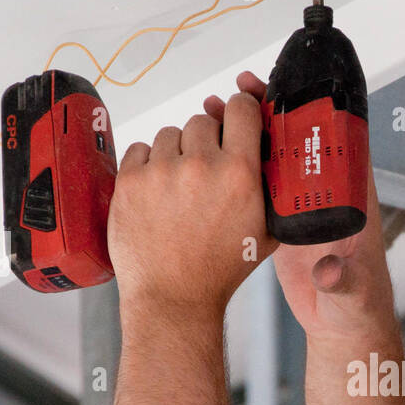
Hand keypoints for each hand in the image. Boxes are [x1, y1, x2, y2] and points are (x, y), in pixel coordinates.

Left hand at [107, 87, 276, 317]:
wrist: (174, 297)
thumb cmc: (220, 269)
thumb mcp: (266, 231)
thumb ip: (273, 188)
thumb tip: (274, 153)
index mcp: (240, 173)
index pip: (241, 107)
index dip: (239, 112)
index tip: (235, 122)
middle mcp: (201, 165)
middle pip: (203, 120)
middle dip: (205, 141)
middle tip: (204, 172)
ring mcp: (161, 171)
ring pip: (170, 134)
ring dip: (175, 153)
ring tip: (178, 188)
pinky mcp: (130, 180)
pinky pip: (139, 149)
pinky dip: (147, 165)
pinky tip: (157, 193)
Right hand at [203, 72, 394, 345]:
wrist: (340, 324)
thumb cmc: (355, 306)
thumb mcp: (349, 292)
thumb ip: (341, 280)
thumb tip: (329, 272)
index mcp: (350, 200)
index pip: (334, 141)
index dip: (310, 111)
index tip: (282, 91)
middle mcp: (326, 194)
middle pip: (297, 138)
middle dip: (267, 110)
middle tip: (238, 89)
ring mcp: (302, 204)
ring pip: (274, 155)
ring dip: (245, 132)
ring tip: (212, 111)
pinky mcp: (282, 219)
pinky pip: (259, 180)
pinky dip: (237, 162)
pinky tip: (210, 149)